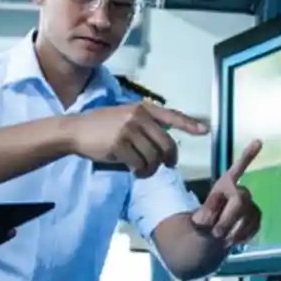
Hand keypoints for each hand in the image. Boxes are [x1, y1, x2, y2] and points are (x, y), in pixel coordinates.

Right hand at [70, 103, 207, 177]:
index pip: (171, 116)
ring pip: (153, 157)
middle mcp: (138, 116)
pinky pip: (139, 164)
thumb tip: (163, 145)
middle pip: (167, 144)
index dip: (190, 124)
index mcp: (142, 108)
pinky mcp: (120, 144)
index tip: (205, 131)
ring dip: (150, 169)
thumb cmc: (100, 127)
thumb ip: (144, 125)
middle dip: (169, 159)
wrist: (75, 131)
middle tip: (166, 166)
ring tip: (142, 170)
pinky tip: (133, 170)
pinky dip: (139, 171)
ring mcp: (129, 130)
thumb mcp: (124, 117)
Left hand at [191, 140, 262, 245]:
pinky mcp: (257, 217)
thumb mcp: (199, 217)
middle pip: (240, 200)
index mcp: (225, 184)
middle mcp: (240, 190)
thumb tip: (211, 217)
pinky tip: (232, 239)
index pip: (238, 168)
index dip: (248, 155)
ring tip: (220, 237)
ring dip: (232, 230)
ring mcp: (251, 204)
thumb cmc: (205, 222)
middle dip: (227, 218)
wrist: (213, 236)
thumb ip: (205, 214)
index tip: (259, 141)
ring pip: (246, 217)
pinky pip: (253, 227)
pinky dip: (241, 236)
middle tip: (215, 232)